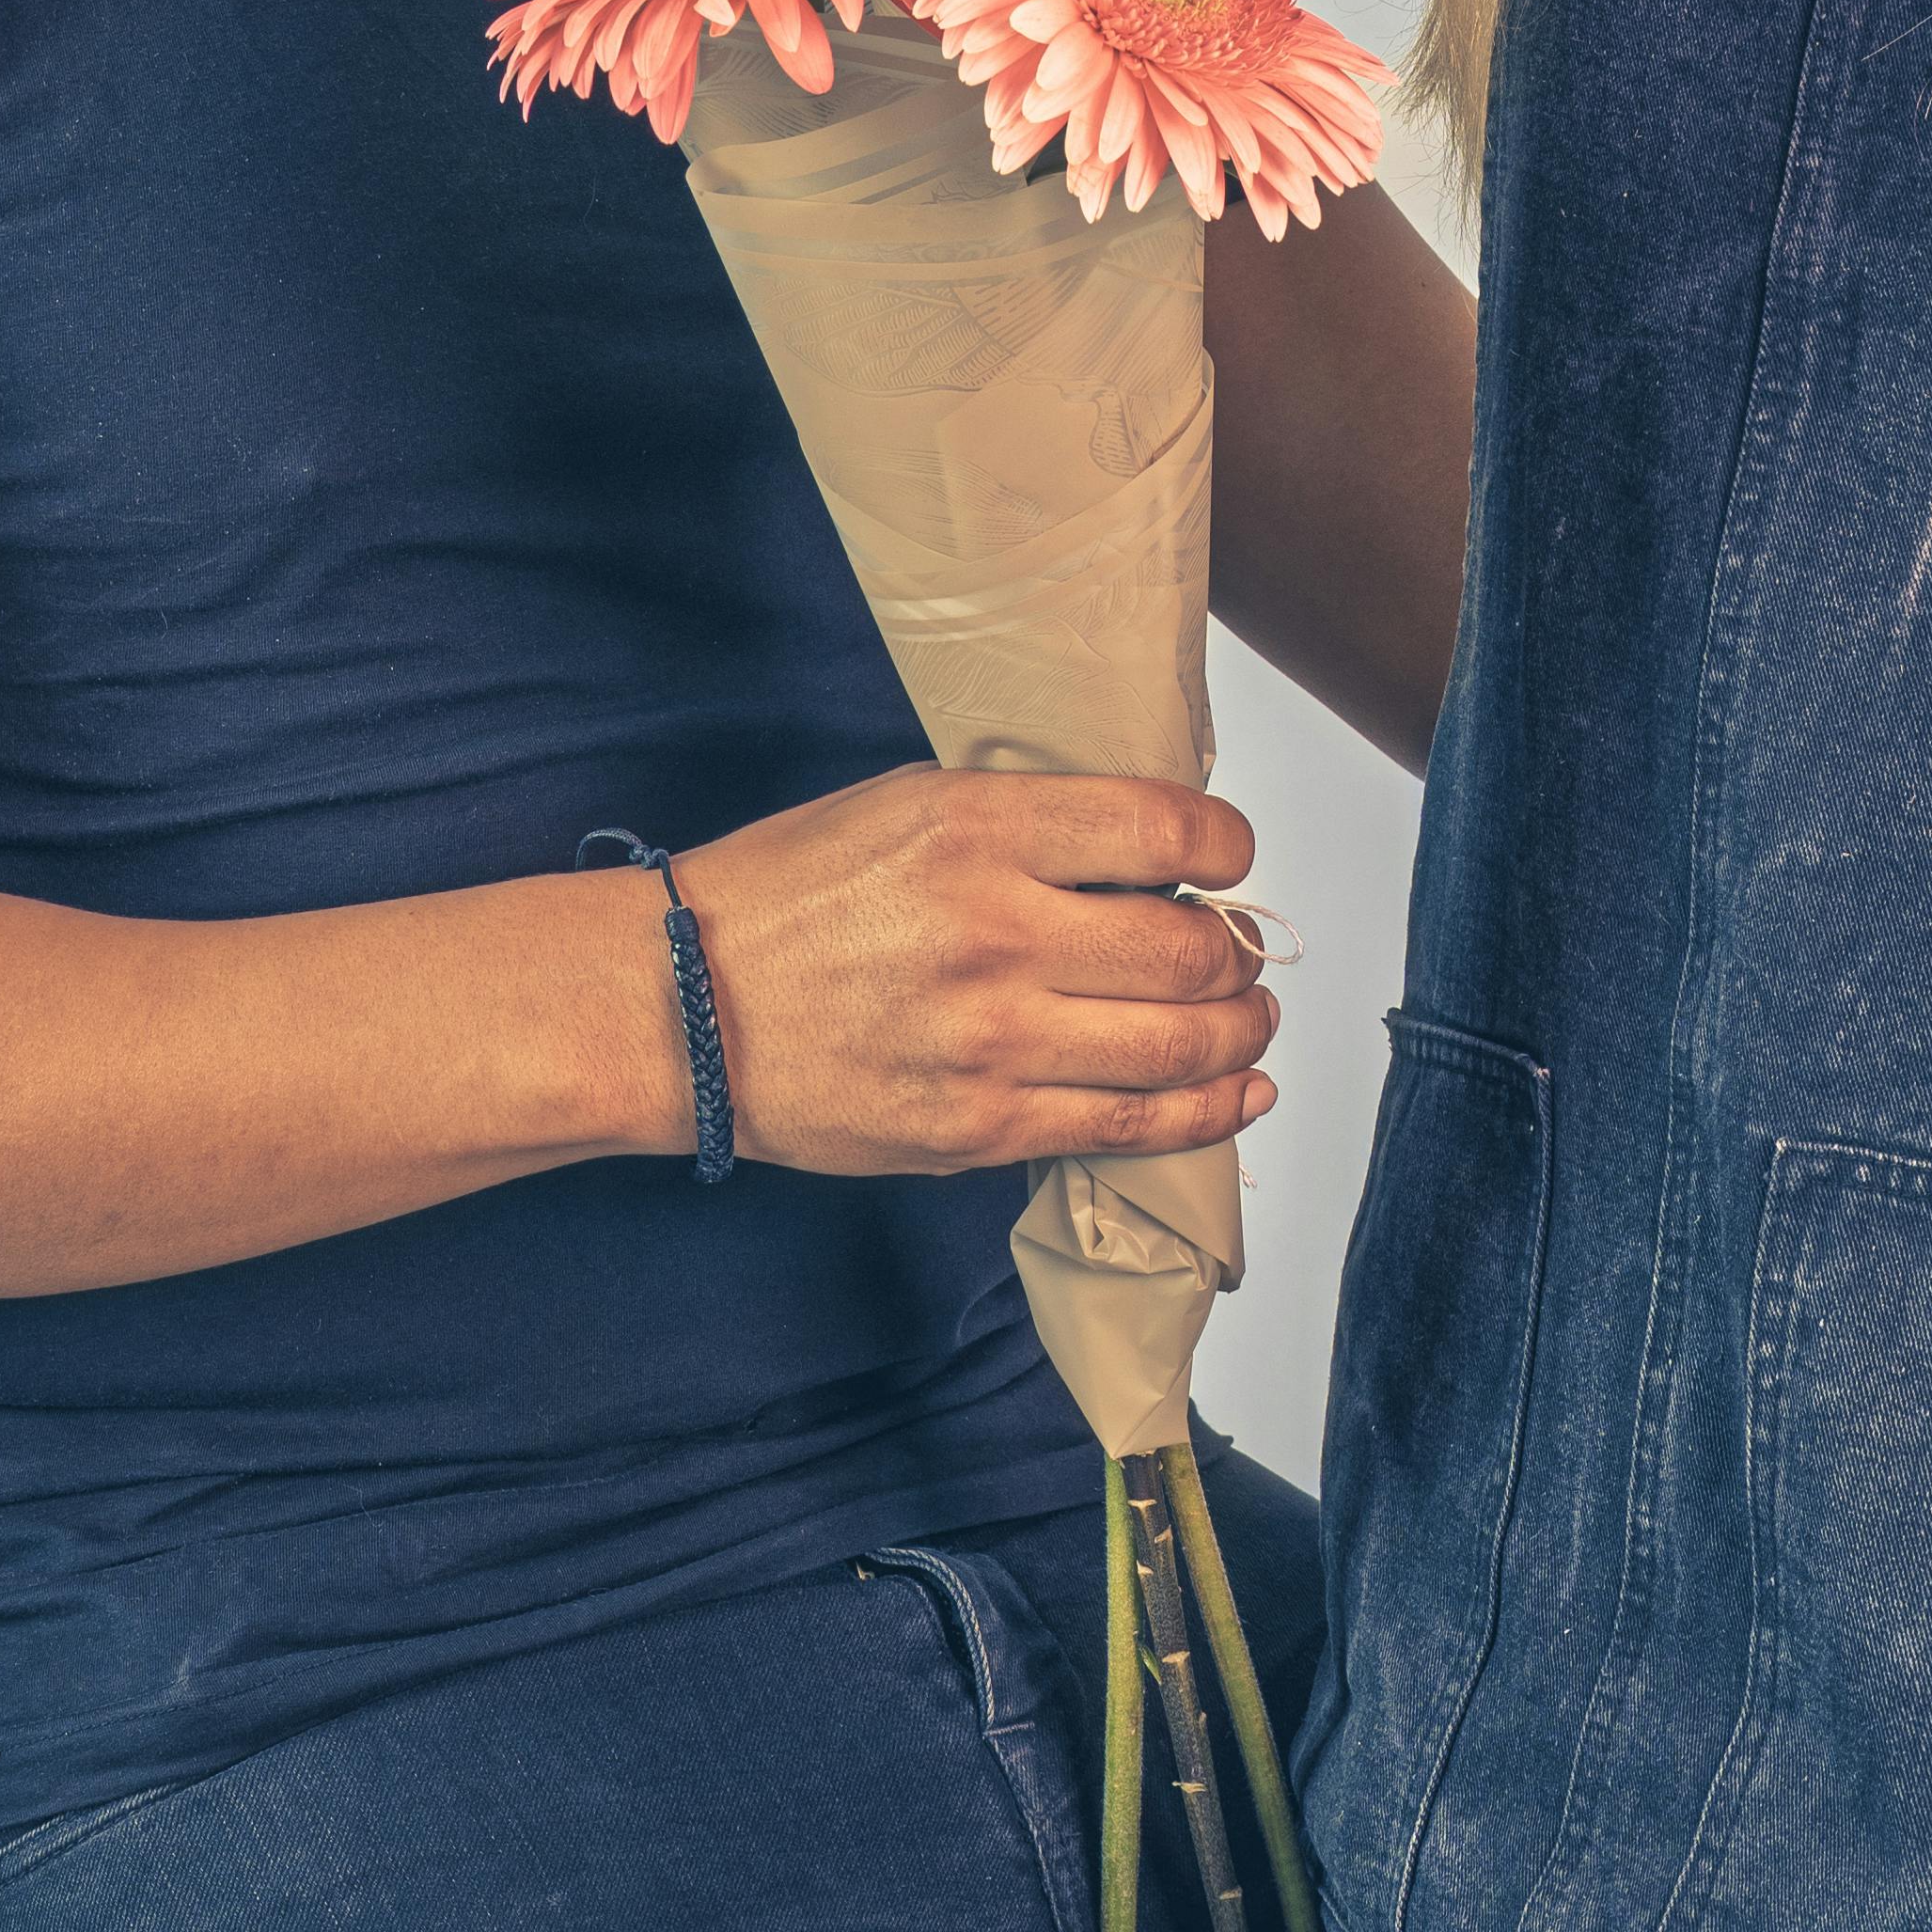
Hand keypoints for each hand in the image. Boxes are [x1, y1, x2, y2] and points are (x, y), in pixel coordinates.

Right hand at [666, 763, 1279, 1183]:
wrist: (684, 1006)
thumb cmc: (791, 893)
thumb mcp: (909, 803)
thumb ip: (1028, 822)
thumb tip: (1148, 858)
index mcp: (978, 828)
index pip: (1163, 829)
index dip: (1227, 846)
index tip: (1229, 859)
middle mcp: (996, 930)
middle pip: (1191, 949)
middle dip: (1239, 952)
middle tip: (1238, 951)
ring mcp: (992, 1040)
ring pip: (1180, 1044)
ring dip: (1239, 1032)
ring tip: (1246, 1019)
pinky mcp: (980, 1128)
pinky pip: (1129, 1126)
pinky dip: (1205, 1113)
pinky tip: (1236, 1094)